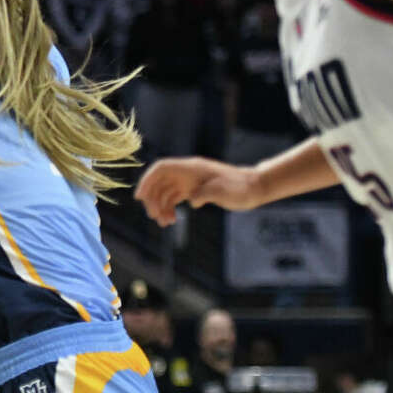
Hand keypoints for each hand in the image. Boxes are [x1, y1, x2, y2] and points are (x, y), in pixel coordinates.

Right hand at [135, 157, 257, 224]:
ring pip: (165, 192)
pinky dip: (169, 209)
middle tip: (155, 217)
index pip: (162, 169)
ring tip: (165, 223)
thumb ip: (205, 193)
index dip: (148, 180)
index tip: (140, 197)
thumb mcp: (223, 191)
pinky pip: (174, 199)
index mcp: (192, 168)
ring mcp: (190, 182)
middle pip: (160, 182)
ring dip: (160, 207)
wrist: (253, 188)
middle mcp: (187, 173)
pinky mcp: (194, 191)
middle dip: (152, 199)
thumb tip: (191, 201)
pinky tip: (171, 220)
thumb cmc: (240, 188)